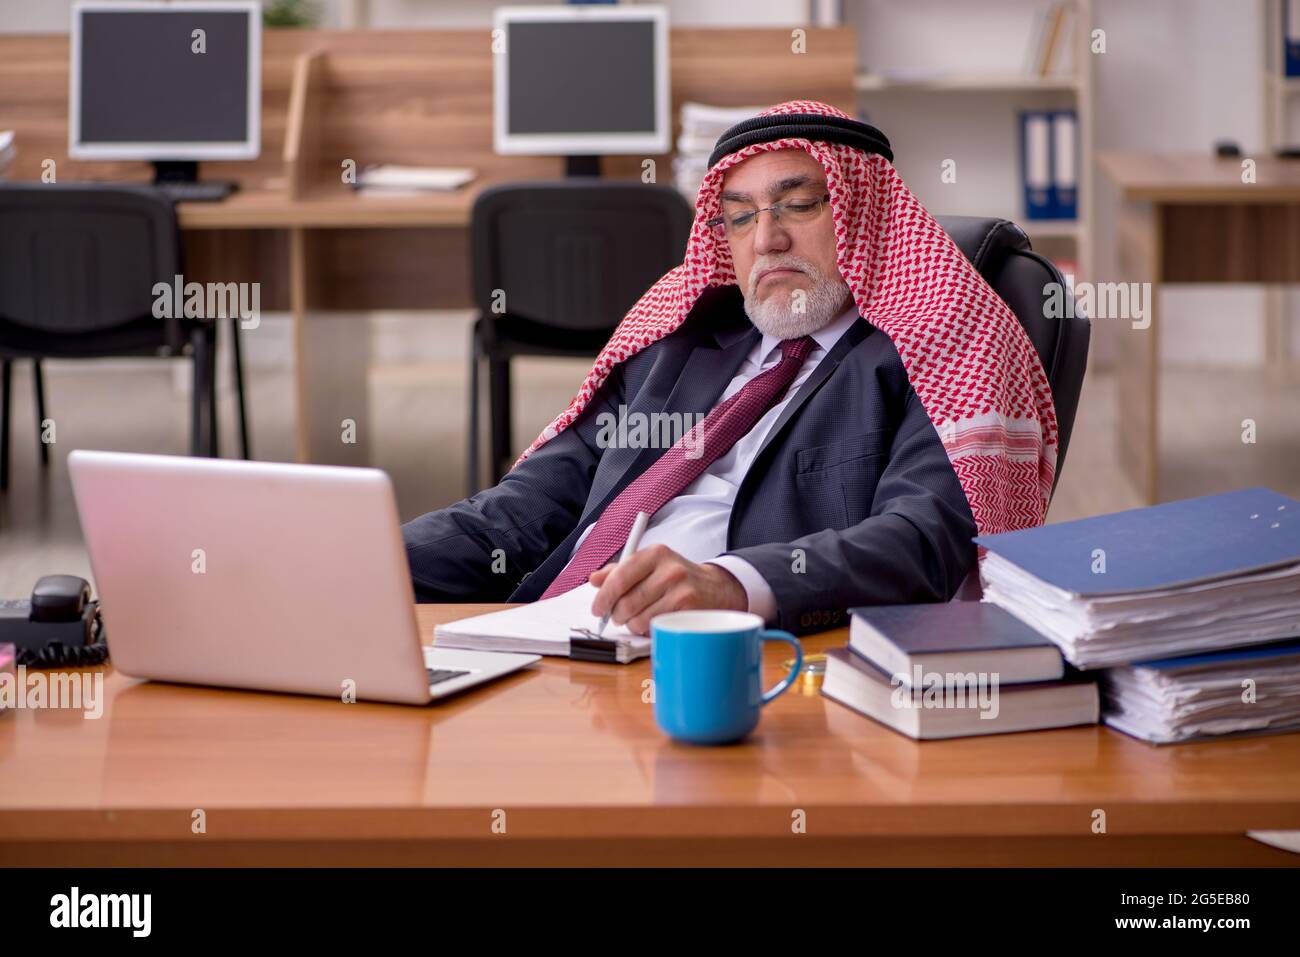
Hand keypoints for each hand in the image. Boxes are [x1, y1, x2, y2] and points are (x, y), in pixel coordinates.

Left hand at [589, 544, 747, 634]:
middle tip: (618, 617)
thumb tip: (594, 580)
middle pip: (626, 602)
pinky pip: (655, 627)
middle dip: (616, 615)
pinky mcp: (689, 610)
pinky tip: (653, 622)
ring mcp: (681, 590)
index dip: (604, 597)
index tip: (597, 609)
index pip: (620, 577)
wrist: (717, 588)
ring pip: (638, 619)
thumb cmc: (675, 578)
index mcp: (655, 553)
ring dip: (632, 624)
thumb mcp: (649, 566)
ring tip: (638, 618)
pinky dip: (648, 629)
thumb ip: (619, 571)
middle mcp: (669, 569)